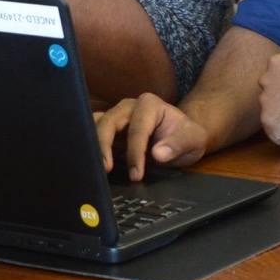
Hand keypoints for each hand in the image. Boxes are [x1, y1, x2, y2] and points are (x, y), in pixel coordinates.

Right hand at [94, 94, 209, 180]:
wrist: (182, 137)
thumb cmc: (187, 136)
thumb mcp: (193, 140)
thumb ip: (177, 144)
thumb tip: (157, 154)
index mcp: (149, 105)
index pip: (137, 129)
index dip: (135, 152)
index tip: (136, 175)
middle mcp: (129, 107)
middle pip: (109, 121)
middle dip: (104, 145)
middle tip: (105, 169)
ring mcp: (116, 116)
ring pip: (95, 123)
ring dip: (91, 143)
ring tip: (90, 165)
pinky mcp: (108, 129)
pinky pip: (91, 131)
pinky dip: (87, 145)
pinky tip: (87, 161)